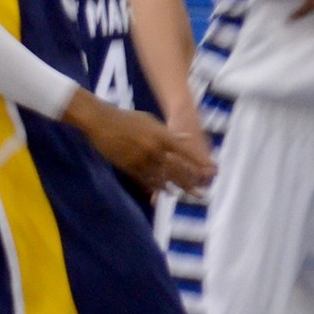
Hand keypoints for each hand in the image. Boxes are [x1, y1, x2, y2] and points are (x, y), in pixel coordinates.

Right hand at [65, 91, 213, 195]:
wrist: (104, 122)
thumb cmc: (129, 119)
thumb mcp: (152, 122)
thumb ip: (170, 133)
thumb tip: (188, 138)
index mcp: (161, 135)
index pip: (185, 151)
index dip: (198, 162)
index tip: (210, 170)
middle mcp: (154, 149)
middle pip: (176, 169)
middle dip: (190, 183)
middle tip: (202, 193)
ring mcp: (141, 159)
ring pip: (162, 178)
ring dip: (175, 187)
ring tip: (186, 194)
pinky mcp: (129, 167)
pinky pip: (146, 181)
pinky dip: (156, 187)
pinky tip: (165, 192)